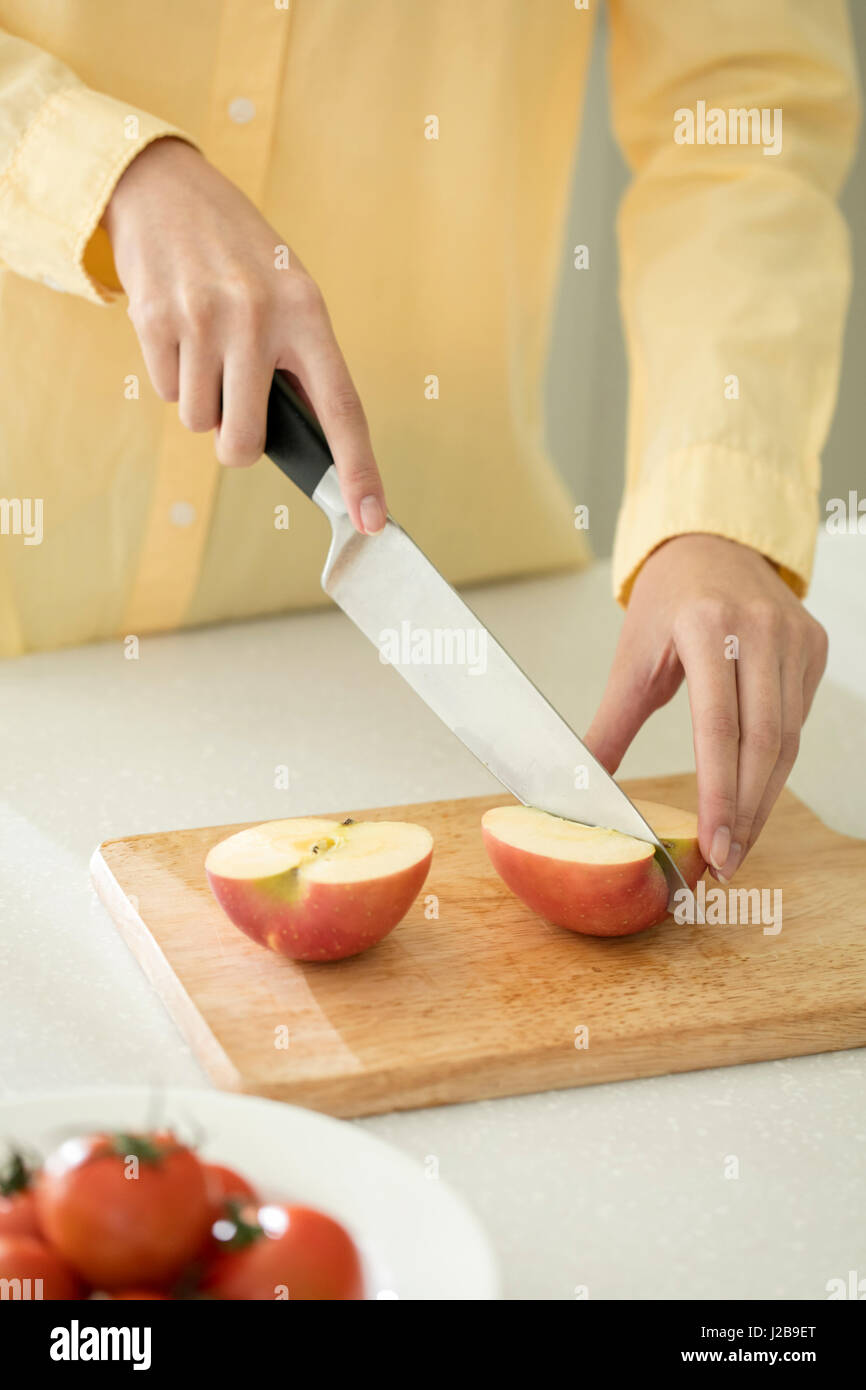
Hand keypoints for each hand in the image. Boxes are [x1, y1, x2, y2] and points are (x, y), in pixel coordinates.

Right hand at [102, 138, 385, 533]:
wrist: (166, 189)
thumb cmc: (240, 255)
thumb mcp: (289, 293)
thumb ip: (301, 362)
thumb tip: (310, 444)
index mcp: (307, 313)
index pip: (342, 409)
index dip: (359, 470)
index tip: (372, 518)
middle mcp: (257, 316)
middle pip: (246, 441)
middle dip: (237, 445)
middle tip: (236, 414)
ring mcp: (203, 319)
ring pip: (200, 422)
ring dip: (202, 402)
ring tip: (207, 347)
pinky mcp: (154, 319)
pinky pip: (167, 393)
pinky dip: (172, 375)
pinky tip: (180, 331)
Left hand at [584, 534, 827, 879]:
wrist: (712, 543)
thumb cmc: (667, 600)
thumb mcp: (632, 658)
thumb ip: (610, 726)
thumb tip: (580, 787)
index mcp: (708, 626)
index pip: (719, 726)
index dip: (718, 794)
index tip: (712, 845)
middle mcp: (760, 629)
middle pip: (762, 742)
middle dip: (744, 811)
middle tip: (724, 863)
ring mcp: (795, 637)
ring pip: (786, 739)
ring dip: (762, 799)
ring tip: (736, 845)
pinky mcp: (814, 648)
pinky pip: (797, 722)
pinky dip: (774, 768)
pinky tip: (754, 800)